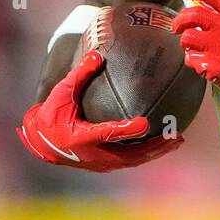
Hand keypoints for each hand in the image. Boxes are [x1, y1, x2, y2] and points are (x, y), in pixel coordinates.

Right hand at [17, 49, 182, 170]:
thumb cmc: (51, 115)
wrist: (42, 143)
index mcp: (81, 138)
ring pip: (133, 161)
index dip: (126, 130)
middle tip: (175, 135)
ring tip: (177, 139)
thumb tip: (97, 54)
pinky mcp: (105, 165)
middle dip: (154, 147)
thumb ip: (79, 75)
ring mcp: (100, 163)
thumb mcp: (61, 94)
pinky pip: (130, 160)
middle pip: (130, 155)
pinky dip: (148, 153)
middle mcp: (93, 155)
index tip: (145, 123)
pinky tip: (163, 143)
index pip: (107, 134)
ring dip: (156, 151)